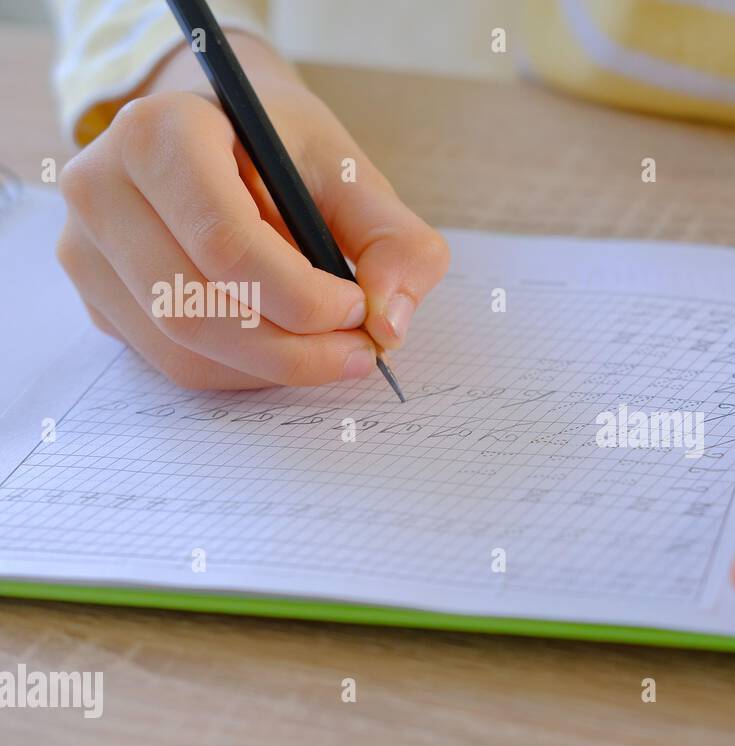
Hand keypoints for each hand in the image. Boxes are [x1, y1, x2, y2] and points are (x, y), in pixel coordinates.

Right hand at [55, 34, 446, 388]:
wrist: (221, 133)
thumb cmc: (284, 149)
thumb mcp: (351, 173)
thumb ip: (395, 242)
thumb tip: (389, 323)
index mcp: (159, 132)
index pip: (225, 244)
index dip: (302, 295)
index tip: (358, 308)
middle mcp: (101, 187)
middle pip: (194, 308)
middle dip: (292, 349)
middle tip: (359, 351)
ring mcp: (87, 248)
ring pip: (182, 348)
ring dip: (272, 368)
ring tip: (333, 350)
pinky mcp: (96, 297)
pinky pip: (172, 363)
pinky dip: (244, 372)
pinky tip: (287, 347)